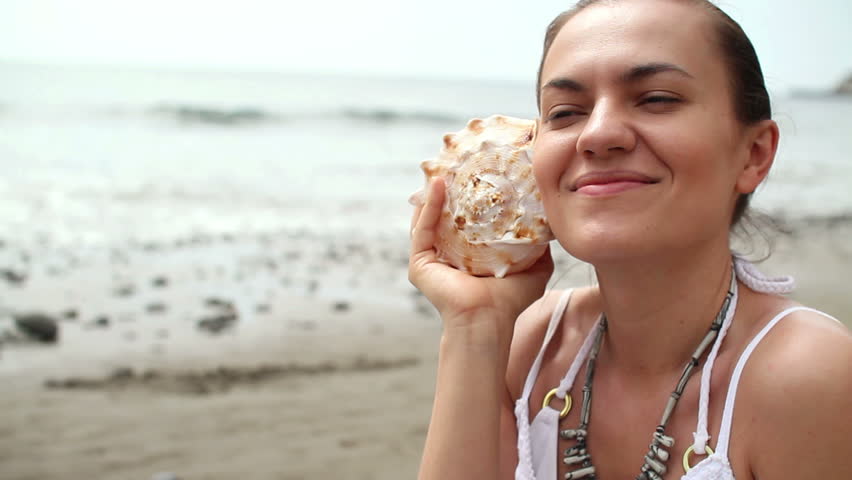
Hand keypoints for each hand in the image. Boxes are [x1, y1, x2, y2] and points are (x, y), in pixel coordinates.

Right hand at [408, 178, 553, 329]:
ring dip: (436, 192)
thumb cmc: (509, 302)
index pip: (464, 221)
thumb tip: (549, 224)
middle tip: (458, 162)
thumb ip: (538, 247)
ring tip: (446, 166)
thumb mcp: (533, 267)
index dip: (470, 197)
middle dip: (449, 189)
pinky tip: (440, 184)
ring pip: (428, 217)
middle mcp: (446, 255)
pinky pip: (422, 228)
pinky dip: (430, 205)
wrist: (490, 320)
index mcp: (467, 256)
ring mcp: (430, 259)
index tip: (480, 172)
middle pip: (443, 215)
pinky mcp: (419, 263)